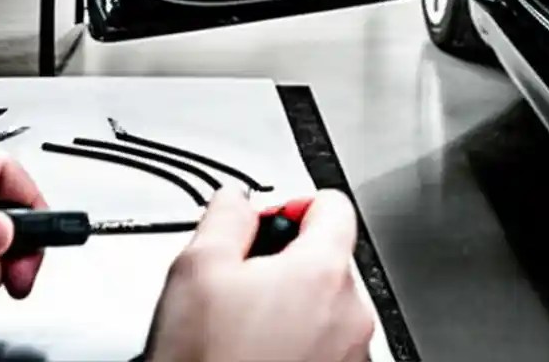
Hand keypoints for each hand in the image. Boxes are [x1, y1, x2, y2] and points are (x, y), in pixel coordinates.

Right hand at [145, 188, 373, 361]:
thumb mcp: (196, 270)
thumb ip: (226, 217)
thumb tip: (238, 201)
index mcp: (323, 272)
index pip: (332, 204)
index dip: (294, 203)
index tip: (269, 219)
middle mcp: (351, 312)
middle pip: (328, 258)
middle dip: (286, 262)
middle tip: (240, 282)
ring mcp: (353, 353)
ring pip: (327, 305)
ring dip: (292, 306)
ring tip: (243, 328)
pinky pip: (328, 345)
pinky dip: (299, 343)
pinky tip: (259, 354)